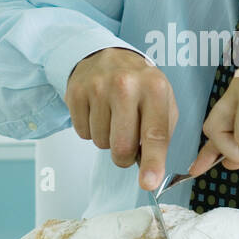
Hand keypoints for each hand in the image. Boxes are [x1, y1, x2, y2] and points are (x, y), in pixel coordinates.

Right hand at [66, 48, 177, 190]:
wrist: (108, 55)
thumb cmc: (140, 86)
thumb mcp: (162, 102)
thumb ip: (161, 136)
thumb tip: (150, 173)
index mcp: (155, 88)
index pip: (155, 133)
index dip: (152, 162)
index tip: (149, 182)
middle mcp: (126, 85)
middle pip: (122, 146)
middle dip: (124, 157)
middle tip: (127, 143)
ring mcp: (98, 87)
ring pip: (101, 143)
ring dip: (107, 140)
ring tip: (113, 117)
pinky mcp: (76, 92)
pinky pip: (83, 133)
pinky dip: (91, 130)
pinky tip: (98, 112)